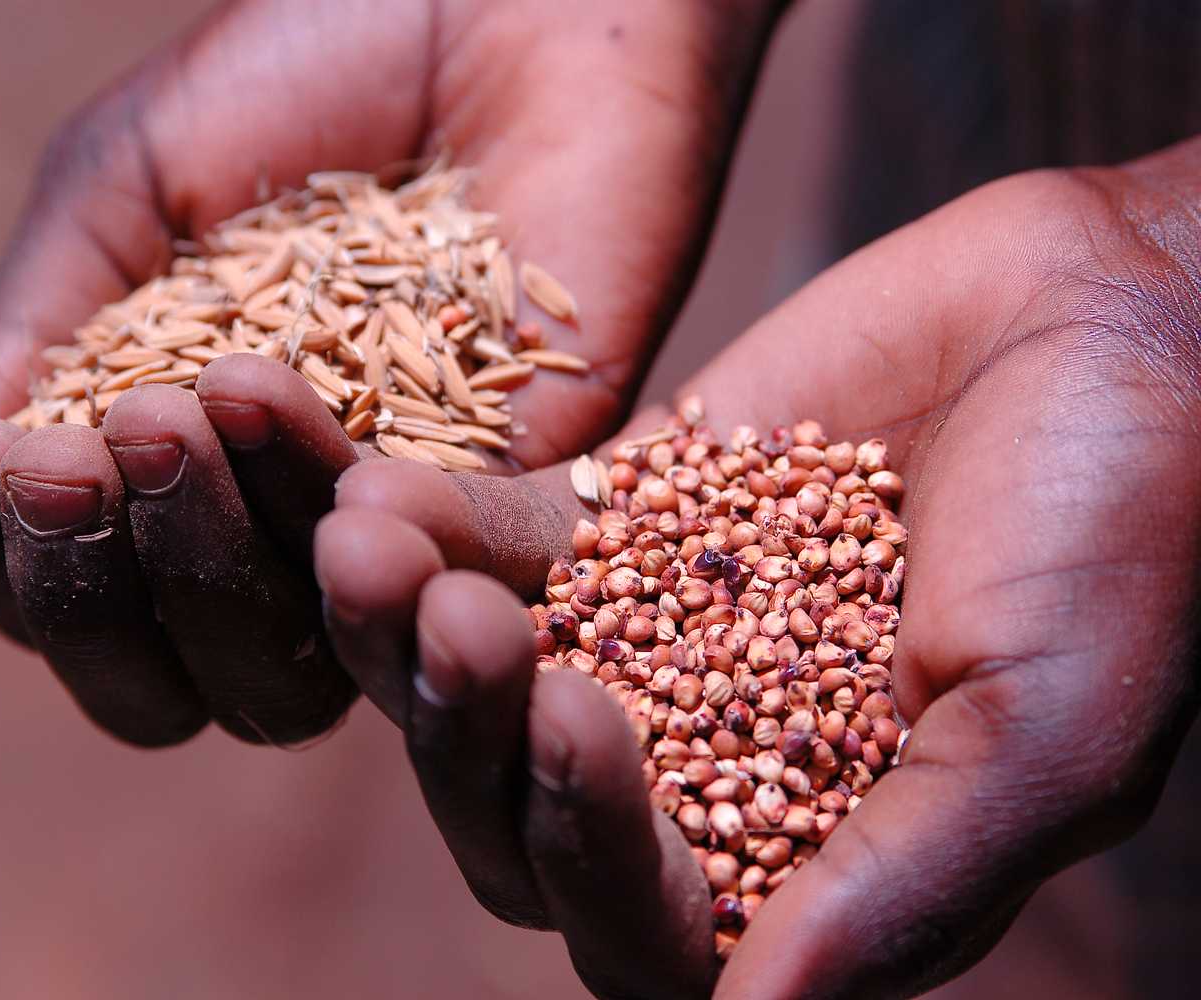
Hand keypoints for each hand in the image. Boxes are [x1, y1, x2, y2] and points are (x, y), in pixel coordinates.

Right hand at [0, 0, 782, 744]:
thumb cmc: (305, 71)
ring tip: (178, 409)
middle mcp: (293, 540)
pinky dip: (348, 519)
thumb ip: (37, 346)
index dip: (18, 565)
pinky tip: (272, 407)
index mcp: (184, 481)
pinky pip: (434, 579)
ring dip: (208, 562)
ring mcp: (408, 537)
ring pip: (297, 674)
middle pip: (184, 688)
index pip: (80, 604)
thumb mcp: (126, 191)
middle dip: (99, 595)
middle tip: (80, 457)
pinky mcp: (531, 504)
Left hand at [313, 138, 1200, 995]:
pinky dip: (416, 513)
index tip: (576, 720)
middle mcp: (688, 768)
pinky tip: (354, 476)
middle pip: (514, 802)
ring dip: (398, 619)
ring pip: (469, 665)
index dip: (590, 845)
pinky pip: (479, 535)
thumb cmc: (1124, 537)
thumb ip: (907, 880)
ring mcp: (625, 640)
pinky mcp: (596, 521)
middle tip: (454, 622)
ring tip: (357, 541)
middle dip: (466, 722)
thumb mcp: (1048, 728)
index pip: (644, 923)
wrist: (1105, 327)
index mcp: (793, 861)